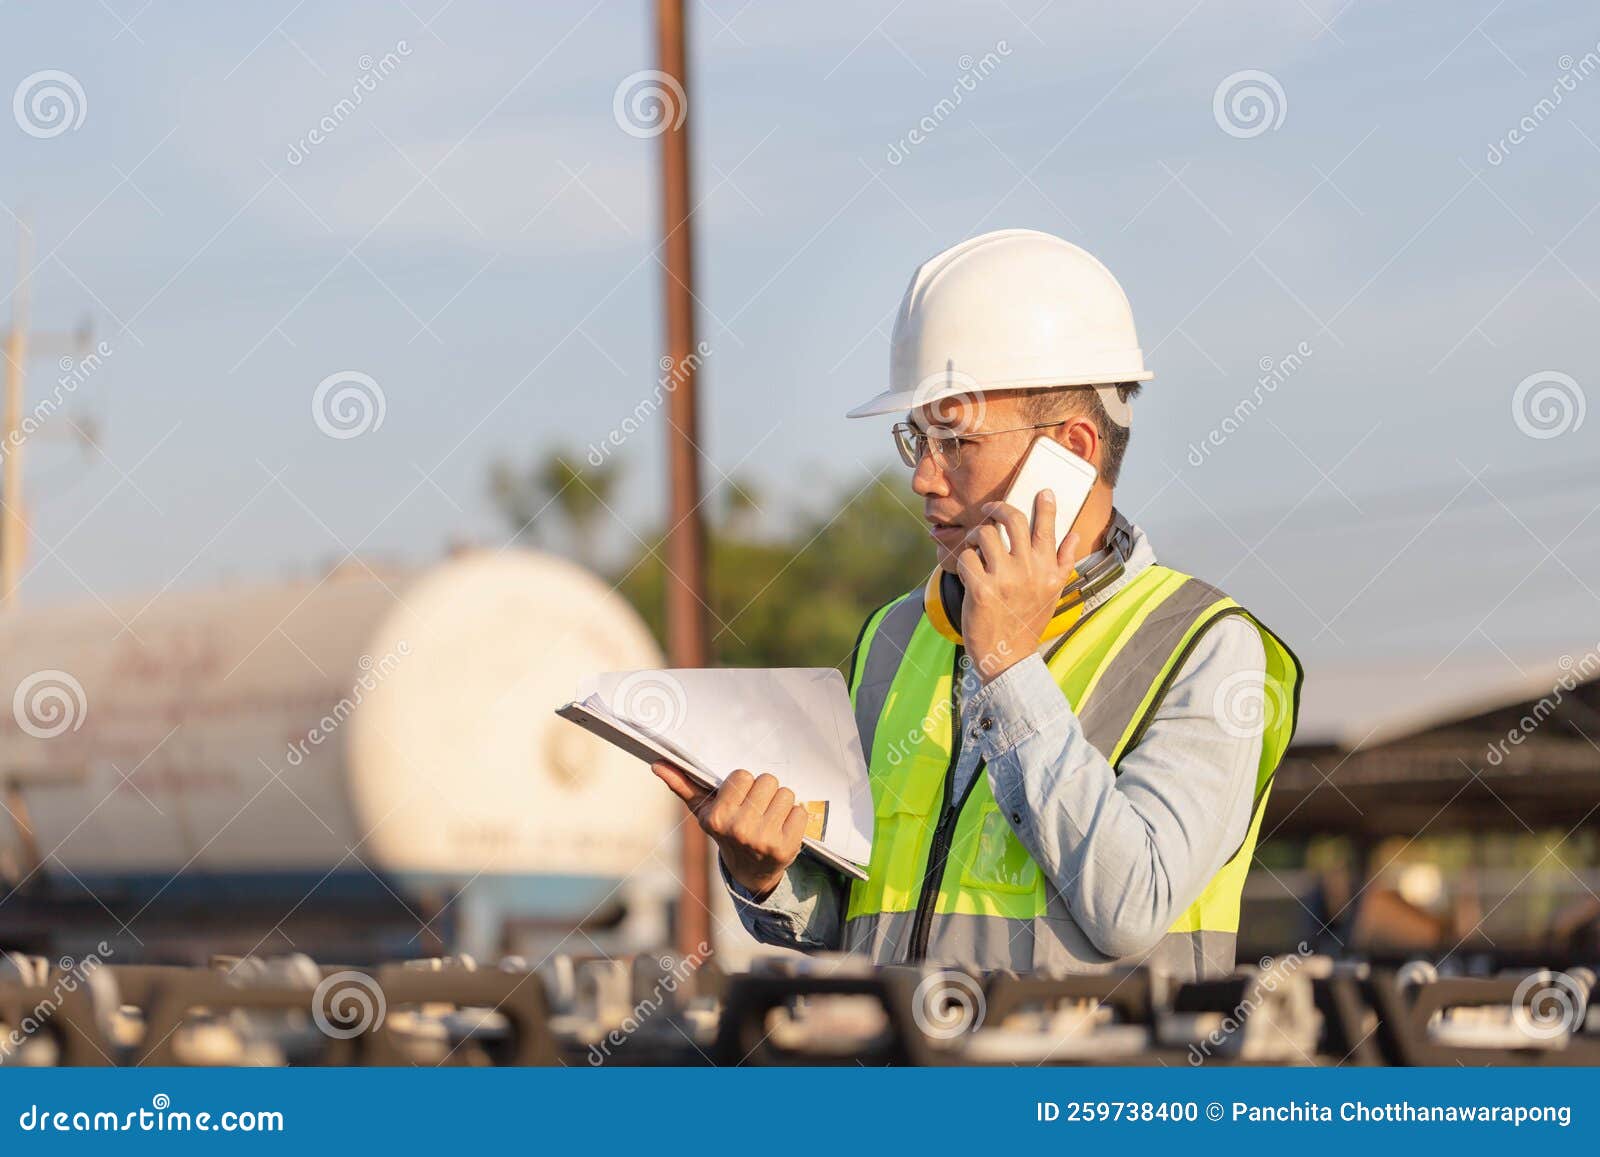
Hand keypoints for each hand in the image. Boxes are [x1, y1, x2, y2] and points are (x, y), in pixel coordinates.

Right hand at [651, 762, 809, 899]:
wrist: (750, 870)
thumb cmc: (726, 830)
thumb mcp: (703, 810)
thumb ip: (682, 784)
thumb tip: (657, 764)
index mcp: (718, 818)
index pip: (742, 776)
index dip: (743, 784)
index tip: (739, 798)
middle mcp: (740, 830)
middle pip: (767, 780)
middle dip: (764, 791)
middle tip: (757, 808)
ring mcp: (764, 840)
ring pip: (786, 793)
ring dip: (780, 802)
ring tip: (769, 817)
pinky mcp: (787, 847)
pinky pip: (801, 811)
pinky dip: (794, 817)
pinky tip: (782, 828)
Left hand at [956, 488, 1081, 684]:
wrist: (1008, 657)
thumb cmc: (1028, 622)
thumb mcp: (1053, 593)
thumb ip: (1064, 562)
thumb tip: (1074, 535)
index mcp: (1048, 570)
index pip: (1048, 528)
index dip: (1046, 506)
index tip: (1043, 491)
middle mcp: (1029, 570)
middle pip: (1013, 519)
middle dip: (997, 508)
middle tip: (989, 510)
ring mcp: (1004, 579)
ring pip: (984, 534)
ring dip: (975, 537)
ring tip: (975, 547)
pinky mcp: (980, 589)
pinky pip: (966, 557)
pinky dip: (963, 561)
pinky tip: (967, 571)